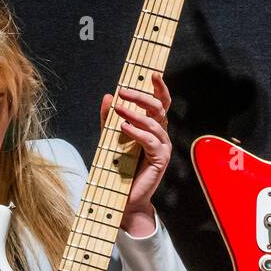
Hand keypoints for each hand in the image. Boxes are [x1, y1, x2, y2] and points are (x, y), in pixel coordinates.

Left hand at [100, 77, 172, 236]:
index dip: (159, 87)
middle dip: (141, 96)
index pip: (161, 102)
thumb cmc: (120, 167)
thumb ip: (108, 119)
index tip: (151, 73)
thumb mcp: (110, 139)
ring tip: (119, 110)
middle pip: (159, 107)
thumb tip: (107, 96)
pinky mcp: (160, 160)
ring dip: (135, 114)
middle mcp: (161, 135)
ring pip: (154, 123)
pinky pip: (150, 141)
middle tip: (122, 91)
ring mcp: (163, 147)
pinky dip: (137, 132)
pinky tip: (123, 128)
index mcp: (153, 127)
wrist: (123, 197)